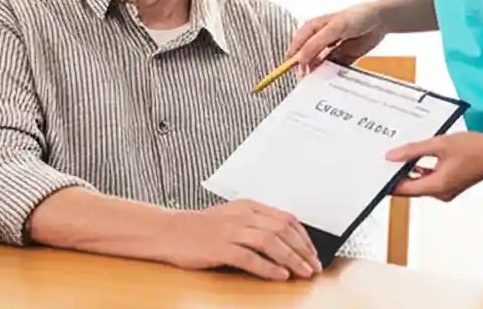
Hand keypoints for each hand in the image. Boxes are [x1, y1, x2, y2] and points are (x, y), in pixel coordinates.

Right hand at [157, 200, 322, 280]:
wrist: (169, 231)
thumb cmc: (200, 228)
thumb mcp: (232, 217)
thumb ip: (256, 224)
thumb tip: (284, 240)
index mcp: (248, 207)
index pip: (285, 218)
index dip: (303, 237)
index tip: (313, 252)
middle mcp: (241, 216)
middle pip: (282, 230)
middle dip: (302, 250)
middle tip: (314, 266)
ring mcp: (230, 232)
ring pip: (270, 242)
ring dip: (291, 259)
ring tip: (303, 272)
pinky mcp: (220, 248)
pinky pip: (250, 257)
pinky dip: (268, 267)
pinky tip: (280, 275)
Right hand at [287, 1, 387, 70]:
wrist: (381, 20)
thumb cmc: (356, 16)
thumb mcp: (333, 29)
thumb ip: (315, 44)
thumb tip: (300, 58)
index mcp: (313, 28)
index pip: (297, 45)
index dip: (293, 58)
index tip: (291, 71)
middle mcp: (320, 38)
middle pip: (307, 56)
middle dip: (305, 67)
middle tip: (305, 80)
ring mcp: (331, 48)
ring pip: (320, 63)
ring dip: (318, 72)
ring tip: (317, 83)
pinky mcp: (343, 56)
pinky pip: (334, 68)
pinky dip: (332, 73)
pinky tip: (332, 79)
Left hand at [385, 132, 482, 201]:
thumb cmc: (474, 149)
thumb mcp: (439, 144)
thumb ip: (413, 151)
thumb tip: (391, 157)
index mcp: (436, 187)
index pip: (403, 189)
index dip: (387, 182)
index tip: (374, 173)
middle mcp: (440, 193)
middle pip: (410, 187)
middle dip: (396, 175)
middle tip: (382, 160)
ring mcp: (447, 190)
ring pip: (420, 183)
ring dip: (409, 171)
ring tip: (396, 156)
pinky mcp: (451, 184)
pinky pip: (430, 180)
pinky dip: (421, 170)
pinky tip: (416, 156)